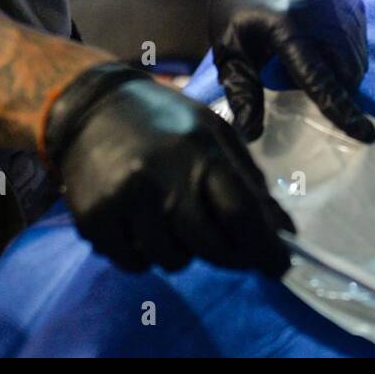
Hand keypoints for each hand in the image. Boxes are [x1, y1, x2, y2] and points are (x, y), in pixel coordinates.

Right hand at [47, 63, 294, 275]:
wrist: (91, 108)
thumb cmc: (163, 120)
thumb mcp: (213, 133)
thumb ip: (249, 180)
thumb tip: (283, 230)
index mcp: (198, 149)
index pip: (240, 213)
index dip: (265, 247)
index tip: (278, 265)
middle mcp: (161, 176)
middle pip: (210, 245)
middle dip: (228, 255)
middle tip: (228, 247)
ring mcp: (125, 199)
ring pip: (172, 260)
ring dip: (181, 250)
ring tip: (172, 220)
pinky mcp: (94, 219)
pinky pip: (134, 264)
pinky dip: (145, 254)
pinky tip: (141, 226)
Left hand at [204, 0, 374, 143]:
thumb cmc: (235, 5)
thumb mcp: (229, 50)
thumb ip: (242, 92)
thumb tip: (251, 133)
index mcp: (288, 30)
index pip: (321, 80)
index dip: (342, 112)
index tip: (365, 136)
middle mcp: (322, 16)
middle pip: (348, 73)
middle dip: (338, 91)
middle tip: (309, 85)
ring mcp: (341, 3)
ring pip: (359, 58)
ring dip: (345, 73)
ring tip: (316, 65)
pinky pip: (361, 39)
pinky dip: (349, 53)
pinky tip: (325, 47)